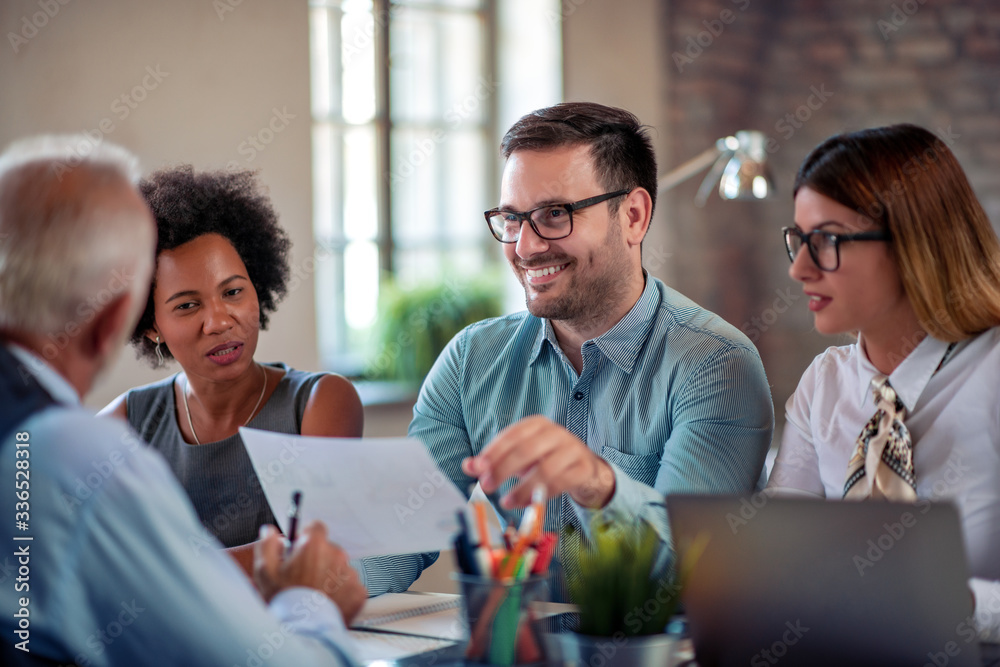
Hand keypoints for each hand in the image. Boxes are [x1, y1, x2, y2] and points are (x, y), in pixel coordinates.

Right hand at [254, 522, 366, 623]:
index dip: (306, 539)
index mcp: (314, 545)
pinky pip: (350, 586)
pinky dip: (340, 593)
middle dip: (317, 560)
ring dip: (329, 577)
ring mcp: (349, 574)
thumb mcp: (265, 572)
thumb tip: (270, 531)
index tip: (300, 551)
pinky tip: (326, 603)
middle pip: (328, 549)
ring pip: (339, 568)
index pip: (316, 528)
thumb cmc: (284, 603)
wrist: (304, 632)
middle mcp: (336, 555)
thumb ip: (267, 545)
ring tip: (314, 595)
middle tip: (303, 579)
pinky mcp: (358, 592)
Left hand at [462, 415, 615, 509]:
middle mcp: (555, 433)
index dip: (493, 451)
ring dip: (522, 488)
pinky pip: (561, 483)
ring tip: (506, 502)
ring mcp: (572, 449)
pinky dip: (542, 495)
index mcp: (536, 424)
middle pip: (526, 449)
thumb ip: (494, 461)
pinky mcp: (583, 468)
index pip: (511, 435)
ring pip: (545, 469)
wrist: (585, 467)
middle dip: (503, 468)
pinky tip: (527, 505)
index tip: (476, 468)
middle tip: (486, 485)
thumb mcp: (519, 457)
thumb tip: (468, 466)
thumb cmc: (546, 459)